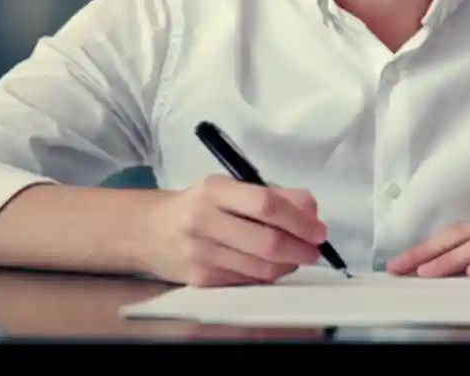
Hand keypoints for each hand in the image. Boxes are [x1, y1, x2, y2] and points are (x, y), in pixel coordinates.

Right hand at [139, 175, 326, 286]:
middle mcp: (204, 221)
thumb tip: (312, 212)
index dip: (299, 220)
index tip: (319, 231)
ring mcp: (201, 253)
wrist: (149, 230)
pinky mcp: (200, 279)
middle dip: (300, 249)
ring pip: (261, 268)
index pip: (266, 204)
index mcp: (215, 190)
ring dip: (288, 265)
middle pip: (267, 242)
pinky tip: (271, 265)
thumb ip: (275, 195)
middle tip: (314, 250)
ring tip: (295, 257)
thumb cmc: (200, 206)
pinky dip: (267, 275)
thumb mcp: (230, 188)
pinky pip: (247, 281)